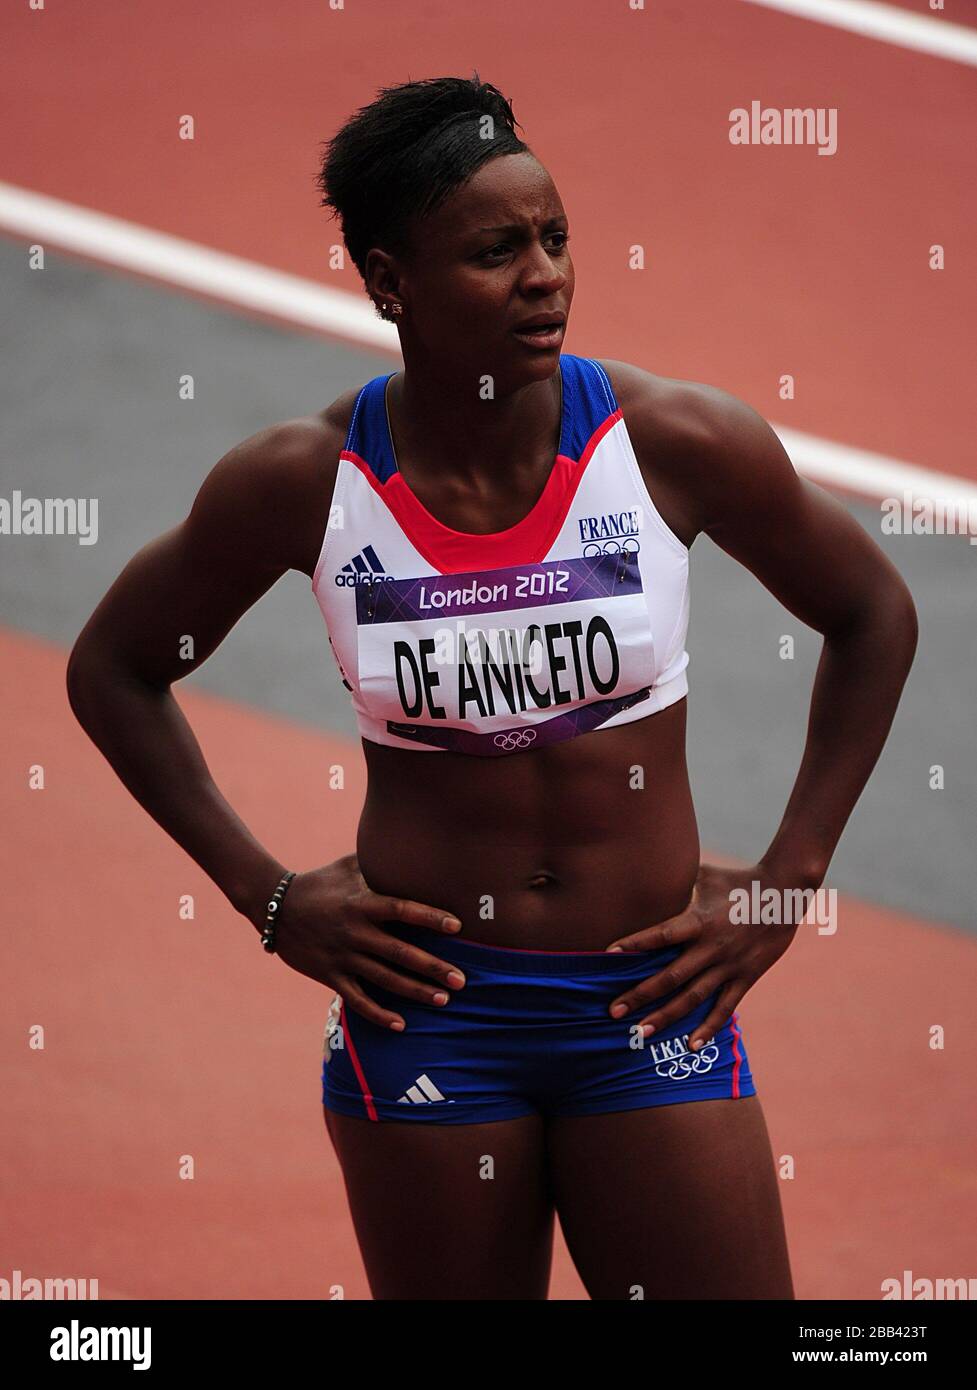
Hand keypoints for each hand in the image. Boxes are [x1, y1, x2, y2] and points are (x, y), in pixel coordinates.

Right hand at [271, 853, 465, 1030]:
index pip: (402, 910)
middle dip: (432, 967)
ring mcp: (342, 956)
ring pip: (384, 979)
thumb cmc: (319, 882)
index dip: (430, 918)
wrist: (276, 908)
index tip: (457, 926)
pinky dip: (378, 1014)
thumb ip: (378, 861)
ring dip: (415, 991)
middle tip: (462, 979)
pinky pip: (356, 999)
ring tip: (444, 999)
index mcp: (362, 903)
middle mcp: (355, 932)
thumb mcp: (348, 865)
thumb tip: (412, 847)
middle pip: (400, 952)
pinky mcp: (330, 975)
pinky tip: (400, 1025)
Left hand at [603, 862, 799, 1050]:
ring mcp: (729, 965)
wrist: (784, 892)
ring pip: (693, 998)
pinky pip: (725, 1007)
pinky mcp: (746, 977)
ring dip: (666, 1017)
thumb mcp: (705, 875)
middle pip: (670, 977)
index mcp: (699, 921)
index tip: (607, 954)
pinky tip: (691, 1045)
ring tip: (641, 1032)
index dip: (635, 944)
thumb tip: (646, 868)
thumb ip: (676, 880)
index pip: (661, 935)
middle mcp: (712, 947)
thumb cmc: (737, 879)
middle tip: (612, 1012)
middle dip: (640, 995)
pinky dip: (709, 1028)